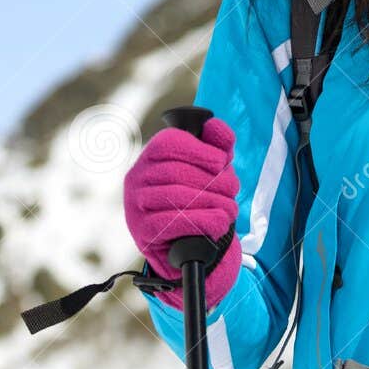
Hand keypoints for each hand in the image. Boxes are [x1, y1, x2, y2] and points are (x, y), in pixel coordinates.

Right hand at [122, 117, 241, 311]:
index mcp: (151, 157)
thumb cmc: (200, 198)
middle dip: (211, 180)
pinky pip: (171, 223)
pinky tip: (219, 223)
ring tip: (230, 209)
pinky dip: (201, 221)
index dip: (198, 150)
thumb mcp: (212, 169)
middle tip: (232, 190)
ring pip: (175, 196)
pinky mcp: (142, 232)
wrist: (189, 243)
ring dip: (211, 202)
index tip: (222, 162)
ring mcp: (135, 206)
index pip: (167, 143)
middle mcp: (136, 178)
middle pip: (174, 171)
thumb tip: (213, 125)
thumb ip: (216, 144)